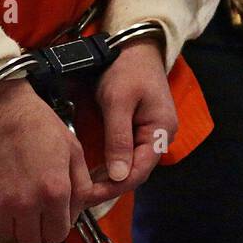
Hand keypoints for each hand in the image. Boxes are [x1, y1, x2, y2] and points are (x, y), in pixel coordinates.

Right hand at [0, 77, 93, 242]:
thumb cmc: (37, 123)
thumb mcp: (72, 147)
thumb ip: (82, 185)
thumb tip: (77, 213)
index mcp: (54, 191)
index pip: (58, 234)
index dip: (57, 224)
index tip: (52, 213)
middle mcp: (26, 203)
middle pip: (33, 240)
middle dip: (37, 227)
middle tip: (35, 207)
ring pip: (9, 235)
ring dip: (15, 223)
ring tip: (16, 199)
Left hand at [86, 36, 177, 206]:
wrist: (134, 46)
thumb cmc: (127, 69)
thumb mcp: (118, 101)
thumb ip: (118, 139)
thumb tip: (117, 176)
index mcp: (161, 130)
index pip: (139, 171)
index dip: (114, 186)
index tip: (88, 195)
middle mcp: (161, 137)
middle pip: (136, 172)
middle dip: (109, 185)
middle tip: (81, 195)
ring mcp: (152, 134)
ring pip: (131, 166)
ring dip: (109, 178)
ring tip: (84, 187)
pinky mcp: (140, 130)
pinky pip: (129, 155)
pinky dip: (112, 165)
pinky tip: (94, 172)